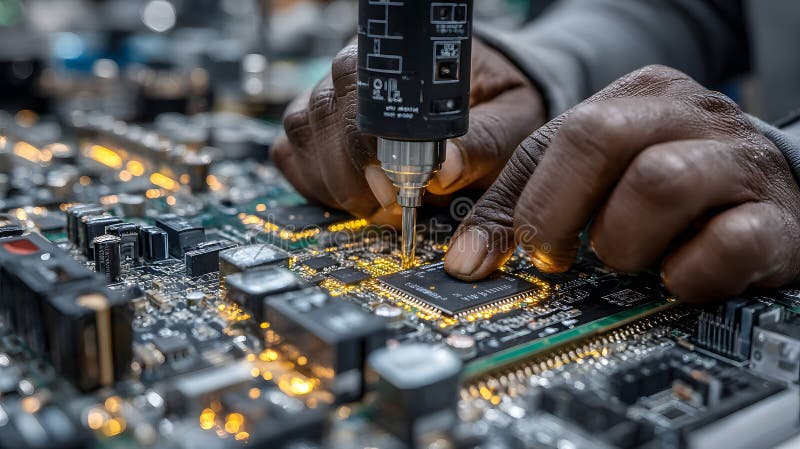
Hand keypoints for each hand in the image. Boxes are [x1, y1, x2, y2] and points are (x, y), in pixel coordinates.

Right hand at [271, 39, 544, 224]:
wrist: (484, 105)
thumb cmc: (497, 107)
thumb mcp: (510, 123)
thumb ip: (482, 143)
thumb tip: (442, 169)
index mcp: (402, 56)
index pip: (361, 85)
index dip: (370, 141)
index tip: (398, 185)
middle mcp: (356, 69)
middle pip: (321, 114)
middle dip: (353, 174)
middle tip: (394, 207)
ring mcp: (329, 98)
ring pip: (301, 135)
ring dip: (335, 183)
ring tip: (382, 205)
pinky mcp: (315, 130)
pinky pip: (290, 156)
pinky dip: (314, 185)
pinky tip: (355, 198)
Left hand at [445, 65, 799, 301]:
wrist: (775, 190)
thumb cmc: (675, 181)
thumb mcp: (598, 176)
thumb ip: (528, 204)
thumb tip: (468, 259)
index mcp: (636, 99)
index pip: (556, 137)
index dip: (518, 204)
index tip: (493, 255)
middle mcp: (685, 116)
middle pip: (597, 139)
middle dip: (557, 212)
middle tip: (555, 257)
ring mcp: (735, 162)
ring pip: (658, 183)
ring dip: (623, 241)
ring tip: (628, 257)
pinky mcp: (776, 218)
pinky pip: (726, 243)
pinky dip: (687, 273)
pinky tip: (678, 276)